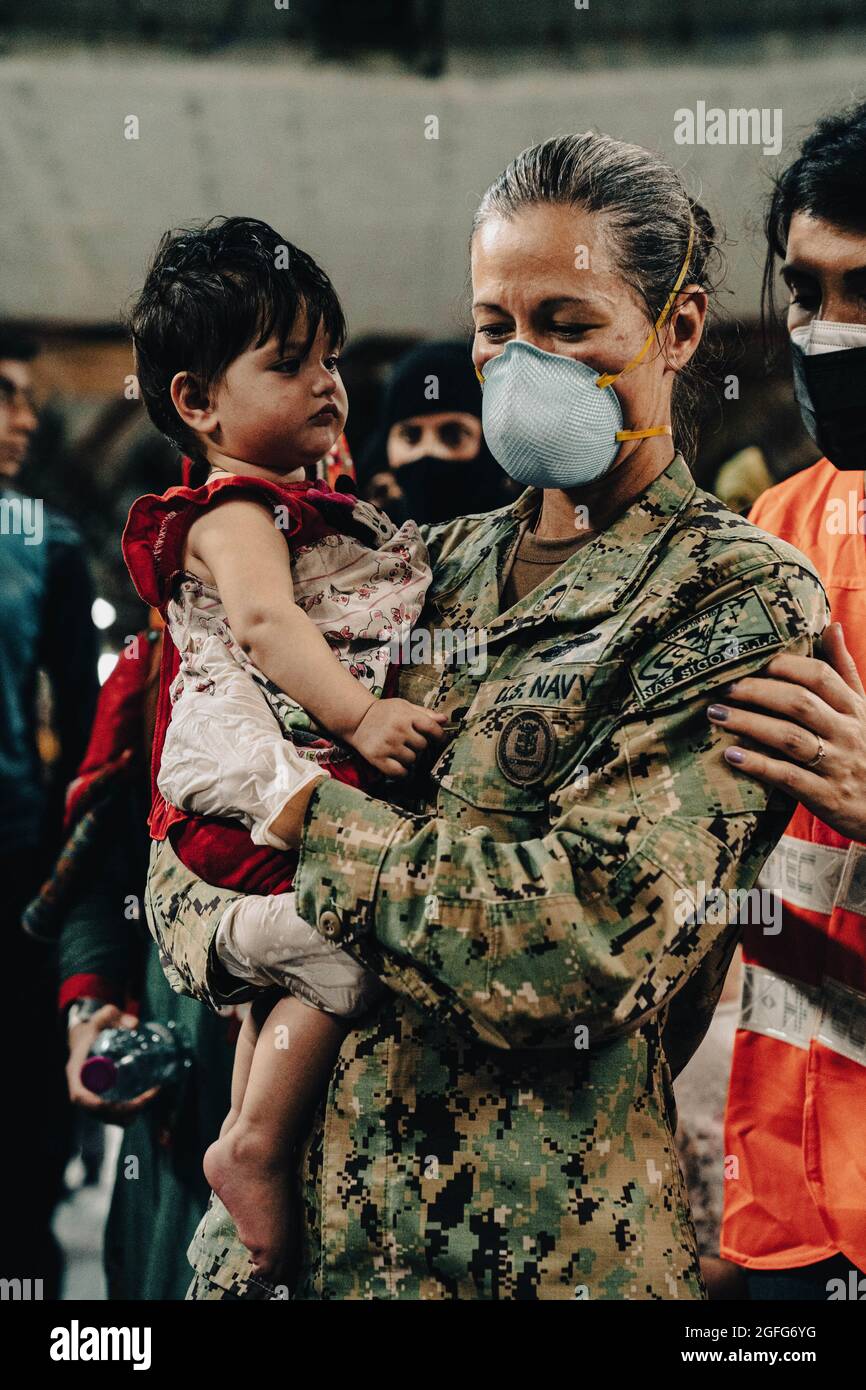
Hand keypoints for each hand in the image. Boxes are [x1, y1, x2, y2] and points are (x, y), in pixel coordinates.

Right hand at [66, 1003, 159, 1123]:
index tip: (112, 1103)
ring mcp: (92, 1096)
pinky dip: (129, 1113)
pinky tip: (145, 1100)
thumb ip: (114, 1015)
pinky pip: (113, 1114)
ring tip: (150, 1095)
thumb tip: (133, 1025)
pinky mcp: (103, 1099)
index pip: (79, 1095)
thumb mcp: (102, 1018)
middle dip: (123, 1109)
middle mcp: (82, 1088)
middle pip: (98, 1112)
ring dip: (129, 1114)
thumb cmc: (95, 1029)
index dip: (93, 1103)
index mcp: (76, 1072)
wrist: (89, 1038)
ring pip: (108, 1116)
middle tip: (147, 1095)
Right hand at [347, 698, 446, 776]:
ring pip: (412, 760)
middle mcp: (397, 729)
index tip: (439, 740)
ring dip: (409, 758)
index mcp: (406, 715)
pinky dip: (402, 772)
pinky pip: (399, 772)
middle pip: (422, 746)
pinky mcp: (377, 757)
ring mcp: (387, 744)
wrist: (357, 718)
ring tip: (400, 750)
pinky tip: (399, 765)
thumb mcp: (404, 706)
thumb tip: (445, 720)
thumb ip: (425, 713)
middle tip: (409, 742)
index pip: (432, 728)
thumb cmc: (384, 712)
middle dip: (419, 745)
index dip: (439, 736)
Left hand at [707, 622, 865, 841]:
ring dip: (748, 723)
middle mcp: (848, 734)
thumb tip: (832, 626)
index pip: (821, 677)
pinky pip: (787, 777)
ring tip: (716, 714)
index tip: (754, 661)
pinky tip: (731, 755)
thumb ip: (845, 671)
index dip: (785, 665)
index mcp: (855, 709)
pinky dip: (758, 765)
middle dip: (757, 692)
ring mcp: (837, 766)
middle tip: (723, 687)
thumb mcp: (864, 710)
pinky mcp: (825, 797)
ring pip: (789, 738)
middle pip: (799, 703)